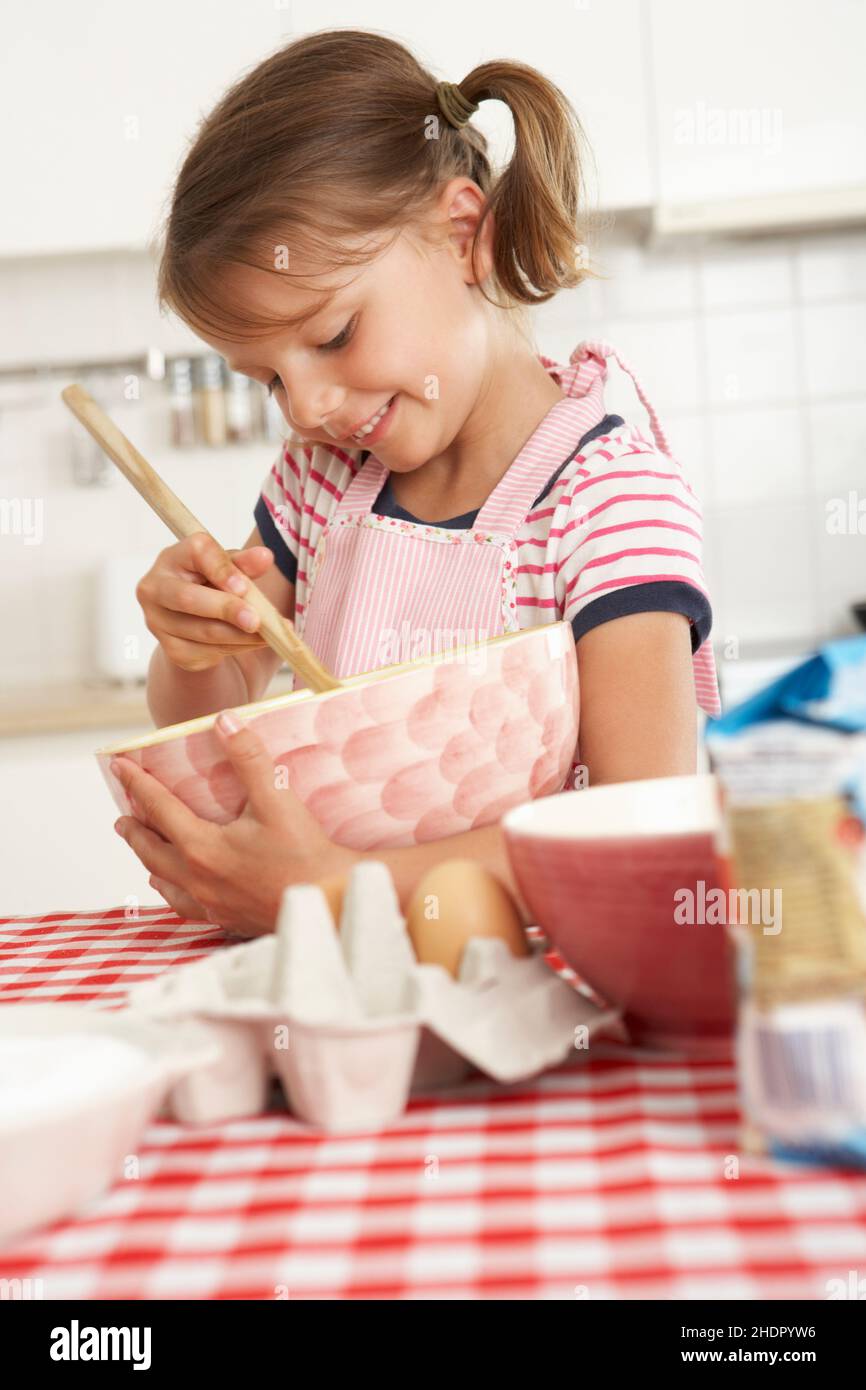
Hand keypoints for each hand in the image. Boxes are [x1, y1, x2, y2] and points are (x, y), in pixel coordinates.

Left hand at [110, 710, 359, 934]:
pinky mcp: (227, 918)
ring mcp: (210, 903)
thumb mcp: (278, 799)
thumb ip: (249, 758)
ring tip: (146, 851)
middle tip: (123, 817)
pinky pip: (186, 906)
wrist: (331, 903)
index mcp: (202, 847)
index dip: (137, 784)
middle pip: (151, 850)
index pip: (159, 808)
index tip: (118, 767)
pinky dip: (174, 892)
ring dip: (150, 861)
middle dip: (134, 830)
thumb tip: (224, 722)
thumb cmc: (306, 853)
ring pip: (165, 881)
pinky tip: (180, 890)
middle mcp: (197, 878)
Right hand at [136, 532, 274, 672]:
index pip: (195, 554)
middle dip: (227, 610)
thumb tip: (265, 557)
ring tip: (271, 634)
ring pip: (204, 632)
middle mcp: (155, 588)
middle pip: (189, 598)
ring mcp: (159, 622)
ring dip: (241, 635)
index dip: (221, 570)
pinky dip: (237, 648)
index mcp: (172, 557)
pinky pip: (208, 652)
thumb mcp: (228, 567)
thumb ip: (244, 563)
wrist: (193, 615)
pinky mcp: (172, 650)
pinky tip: (254, 642)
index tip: (244, 586)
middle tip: (256, 621)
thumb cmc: (211, 581)